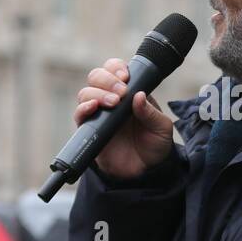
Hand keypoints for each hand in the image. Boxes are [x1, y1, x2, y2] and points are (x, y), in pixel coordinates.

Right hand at [74, 58, 174, 180]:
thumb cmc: (154, 146)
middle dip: (106, 79)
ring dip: (98, 92)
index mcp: (129, 92)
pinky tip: (93, 107)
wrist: (145, 172)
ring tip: (113, 103)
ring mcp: (99, 114)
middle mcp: (111, 99)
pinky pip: (80, 114)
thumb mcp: (161, 128)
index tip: (126, 77)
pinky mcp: (90, 130)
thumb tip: (138, 96)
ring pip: (86, 92)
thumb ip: (151, 113)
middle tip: (121, 91)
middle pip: (96, 76)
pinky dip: (83, 108)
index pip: (116, 70)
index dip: (117, 68)